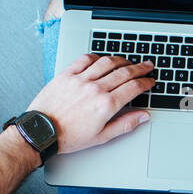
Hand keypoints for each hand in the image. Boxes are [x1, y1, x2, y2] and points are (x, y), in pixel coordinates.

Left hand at [27, 54, 154, 153]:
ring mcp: (80, 79)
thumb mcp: (102, 136)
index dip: (146, 82)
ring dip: (121, 59)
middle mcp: (95, 89)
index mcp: (106, 105)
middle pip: (124, 72)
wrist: (42, 132)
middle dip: (140, 68)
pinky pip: (85, 59)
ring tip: (128, 61)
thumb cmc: (69, 137)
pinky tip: (102, 59)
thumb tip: (143, 116)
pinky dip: (97, 57)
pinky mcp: (67, 74)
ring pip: (107, 62)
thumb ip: (125, 124)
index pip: (133, 87)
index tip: (150, 81)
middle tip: (147, 66)